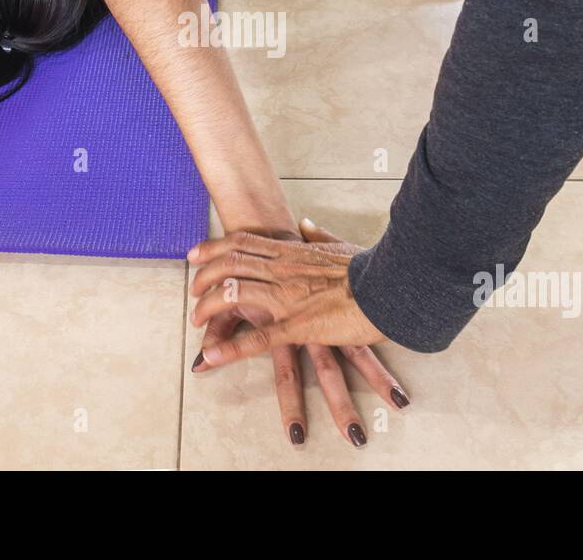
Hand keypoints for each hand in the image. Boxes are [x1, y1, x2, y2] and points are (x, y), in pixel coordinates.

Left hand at [189, 221, 405, 446]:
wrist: (392, 286)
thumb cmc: (370, 268)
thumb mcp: (340, 246)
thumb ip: (319, 236)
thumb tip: (305, 225)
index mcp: (291, 252)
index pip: (241, 242)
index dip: (212, 247)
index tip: (194, 254)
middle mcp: (282, 270)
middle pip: (229, 264)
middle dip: (202, 277)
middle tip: (190, 288)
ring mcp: (287, 297)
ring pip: (234, 294)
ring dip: (208, 307)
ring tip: (196, 320)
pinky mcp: (298, 326)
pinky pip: (257, 338)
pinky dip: (229, 348)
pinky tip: (210, 356)